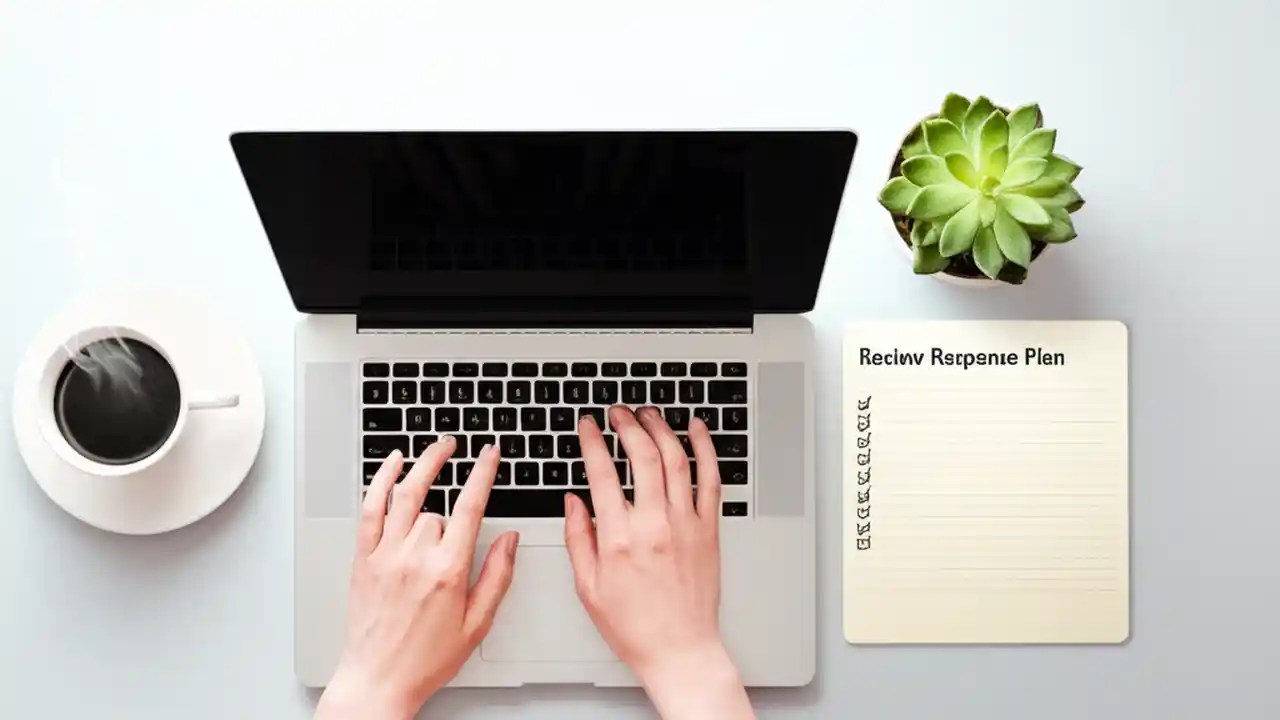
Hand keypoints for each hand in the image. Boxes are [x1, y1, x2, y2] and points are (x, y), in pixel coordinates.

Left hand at [316, 438, 518, 719]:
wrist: (378, 680)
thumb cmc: (425, 660)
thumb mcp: (477, 625)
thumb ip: (497, 577)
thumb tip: (510, 540)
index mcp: (448, 572)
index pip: (470, 507)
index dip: (483, 474)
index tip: (490, 454)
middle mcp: (415, 557)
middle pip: (439, 509)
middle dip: (452, 509)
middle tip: (460, 512)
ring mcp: (386, 555)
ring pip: (407, 497)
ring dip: (424, 467)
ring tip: (440, 448)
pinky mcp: (364, 559)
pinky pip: (370, 509)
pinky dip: (380, 481)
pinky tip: (392, 463)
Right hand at [564, 406, 754, 719]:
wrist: (680, 650)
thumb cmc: (635, 626)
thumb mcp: (588, 587)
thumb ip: (577, 538)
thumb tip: (572, 501)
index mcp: (618, 539)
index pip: (602, 473)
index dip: (592, 441)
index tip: (588, 426)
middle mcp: (653, 525)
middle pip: (642, 456)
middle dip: (627, 424)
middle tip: (617, 413)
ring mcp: (685, 525)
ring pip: (676, 459)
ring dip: (661, 428)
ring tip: (648, 414)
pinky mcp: (708, 530)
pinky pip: (711, 480)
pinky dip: (705, 449)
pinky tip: (697, 429)